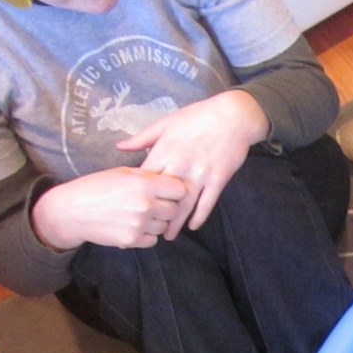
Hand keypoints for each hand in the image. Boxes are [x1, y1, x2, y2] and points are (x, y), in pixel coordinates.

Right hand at [30, 167, 190, 250]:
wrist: (71, 211)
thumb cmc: (96, 187)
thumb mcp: (122, 173)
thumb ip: (149, 177)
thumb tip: (174, 180)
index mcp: (144, 183)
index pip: (180, 190)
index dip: (175, 191)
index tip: (168, 192)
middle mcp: (145, 204)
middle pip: (175, 210)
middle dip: (167, 207)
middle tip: (151, 204)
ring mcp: (140, 224)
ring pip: (164, 226)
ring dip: (156, 222)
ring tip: (137, 214)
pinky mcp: (133, 240)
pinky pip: (153, 240)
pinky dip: (146, 235)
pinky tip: (132, 225)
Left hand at [118, 89, 267, 234]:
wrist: (232, 116)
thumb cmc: (197, 116)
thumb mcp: (165, 122)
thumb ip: (142, 138)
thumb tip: (119, 146)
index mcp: (164, 151)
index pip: (146, 179)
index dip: (138, 194)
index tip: (131, 207)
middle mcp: (180, 166)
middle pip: (162, 197)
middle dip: (154, 214)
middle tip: (145, 230)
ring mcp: (200, 174)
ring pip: (184, 204)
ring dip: (175, 222)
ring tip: (168, 236)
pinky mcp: (218, 179)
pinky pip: (207, 202)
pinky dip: (200, 216)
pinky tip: (193, 226)